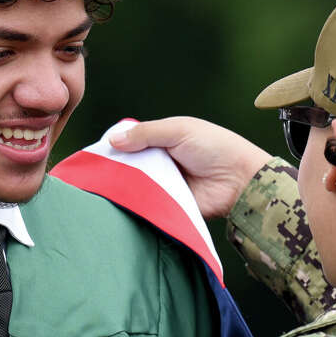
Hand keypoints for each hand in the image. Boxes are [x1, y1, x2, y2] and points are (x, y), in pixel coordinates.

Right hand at [110, 116, 270, 218]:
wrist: (239, 180)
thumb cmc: (214, 147)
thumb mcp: (179, 130)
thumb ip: (146, 134)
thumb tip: (112, 140)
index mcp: (164, 141)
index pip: (133, 143)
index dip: (117, 147)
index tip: (97, 153)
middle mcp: (162, 163)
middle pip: (131, 166)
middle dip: (117, 168)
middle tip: (95, 172)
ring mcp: (165, 185)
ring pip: (136, 186)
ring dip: (125, 186)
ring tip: (102, 187)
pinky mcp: (169, 206)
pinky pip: (148, 204)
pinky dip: (137, 203)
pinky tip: (120, 202)